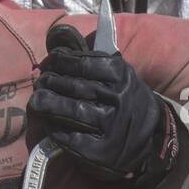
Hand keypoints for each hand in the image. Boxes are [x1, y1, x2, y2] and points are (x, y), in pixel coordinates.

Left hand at [28, 23, 182, 188]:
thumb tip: (58, 38)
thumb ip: (93, 59)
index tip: (50, 61)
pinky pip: (72, 138)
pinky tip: (48, 123)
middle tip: (39, 82)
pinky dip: (56, 129)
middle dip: (51, 82)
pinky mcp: (102, 150)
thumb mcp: (119, 74)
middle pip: (74, 87)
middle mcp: (119, 99)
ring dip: (49, 104)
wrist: (151, 137)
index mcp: (121, 75)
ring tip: (37, 100)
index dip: (61, 61)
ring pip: (72, 111)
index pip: (84, 63)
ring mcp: (112, 126)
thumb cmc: (126, 99)